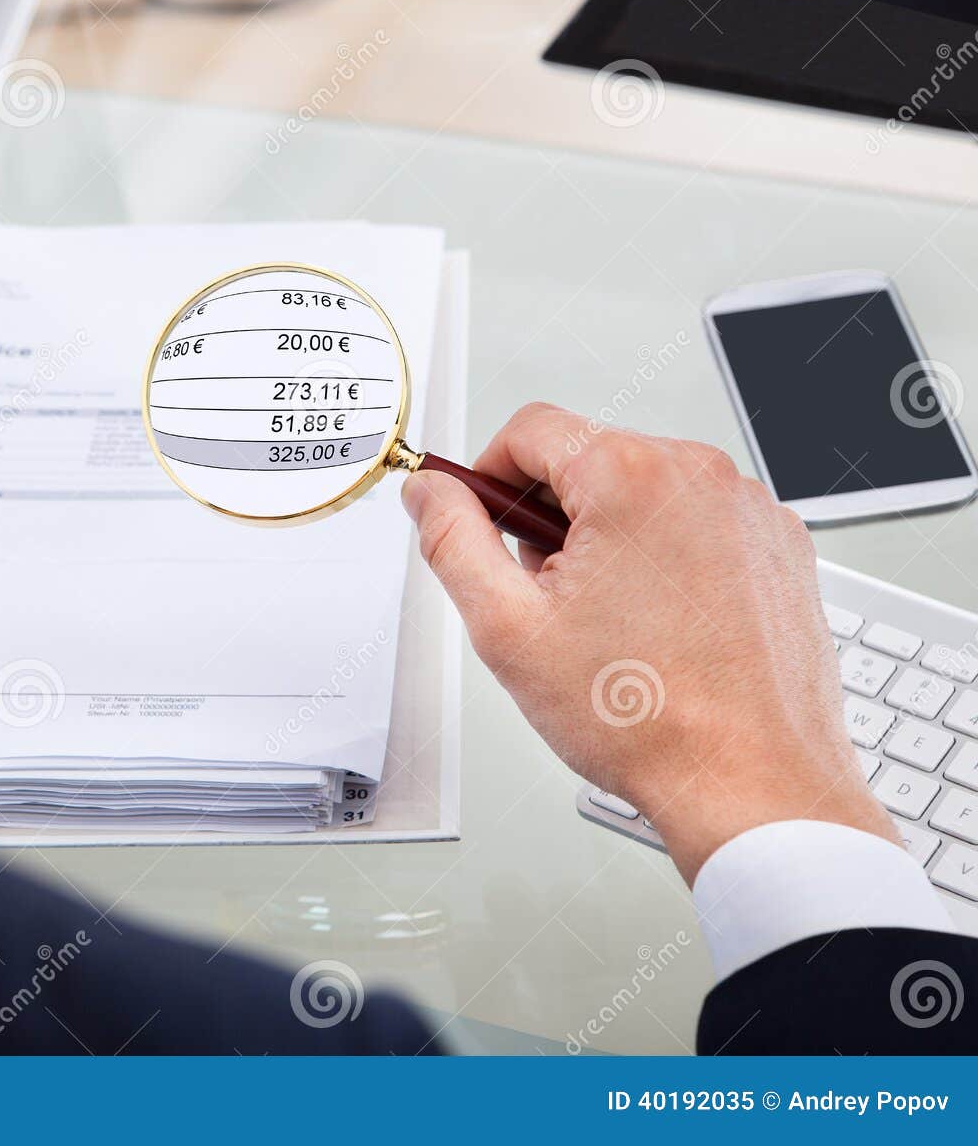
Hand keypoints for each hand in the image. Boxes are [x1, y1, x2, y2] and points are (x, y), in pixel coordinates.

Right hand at [401, 403, 897, 883]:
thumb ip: (452, 541)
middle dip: (552, 516)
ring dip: (610, 537)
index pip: (530, 428)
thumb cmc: (648, 717)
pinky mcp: (780, 546)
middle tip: (547, 597)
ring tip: (608, 623)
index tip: (484, 523)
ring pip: (644, 490)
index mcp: (631, 476)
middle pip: (589, 456)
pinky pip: (699, 522)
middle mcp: (701, 475)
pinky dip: (667, 557)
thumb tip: (430, 495)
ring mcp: (749, 509)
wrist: (750, 782)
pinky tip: (658, 626)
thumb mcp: (507, 627)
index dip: (488, 476)